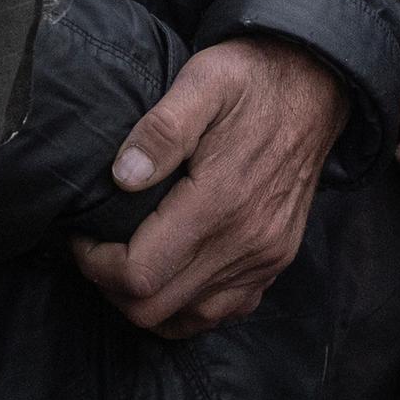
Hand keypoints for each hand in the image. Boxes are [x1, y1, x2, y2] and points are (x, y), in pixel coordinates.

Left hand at [69, 36, 346, 335]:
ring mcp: (265, 258)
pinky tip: (174, 270)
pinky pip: (224, 311)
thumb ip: (161, 129)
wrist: (317, 84)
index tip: (82, 236)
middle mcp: (246, 242)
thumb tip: (123, 176)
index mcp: (220, 202)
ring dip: (147, 301)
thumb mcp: (203, 81)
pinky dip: (188, 304)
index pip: (138, 274)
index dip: (96, 264)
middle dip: (111, 287)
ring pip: (187, 319)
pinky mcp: (277, 261)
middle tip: (98, 250)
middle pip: (154, 308)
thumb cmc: (251, 79)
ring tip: (129, 261)